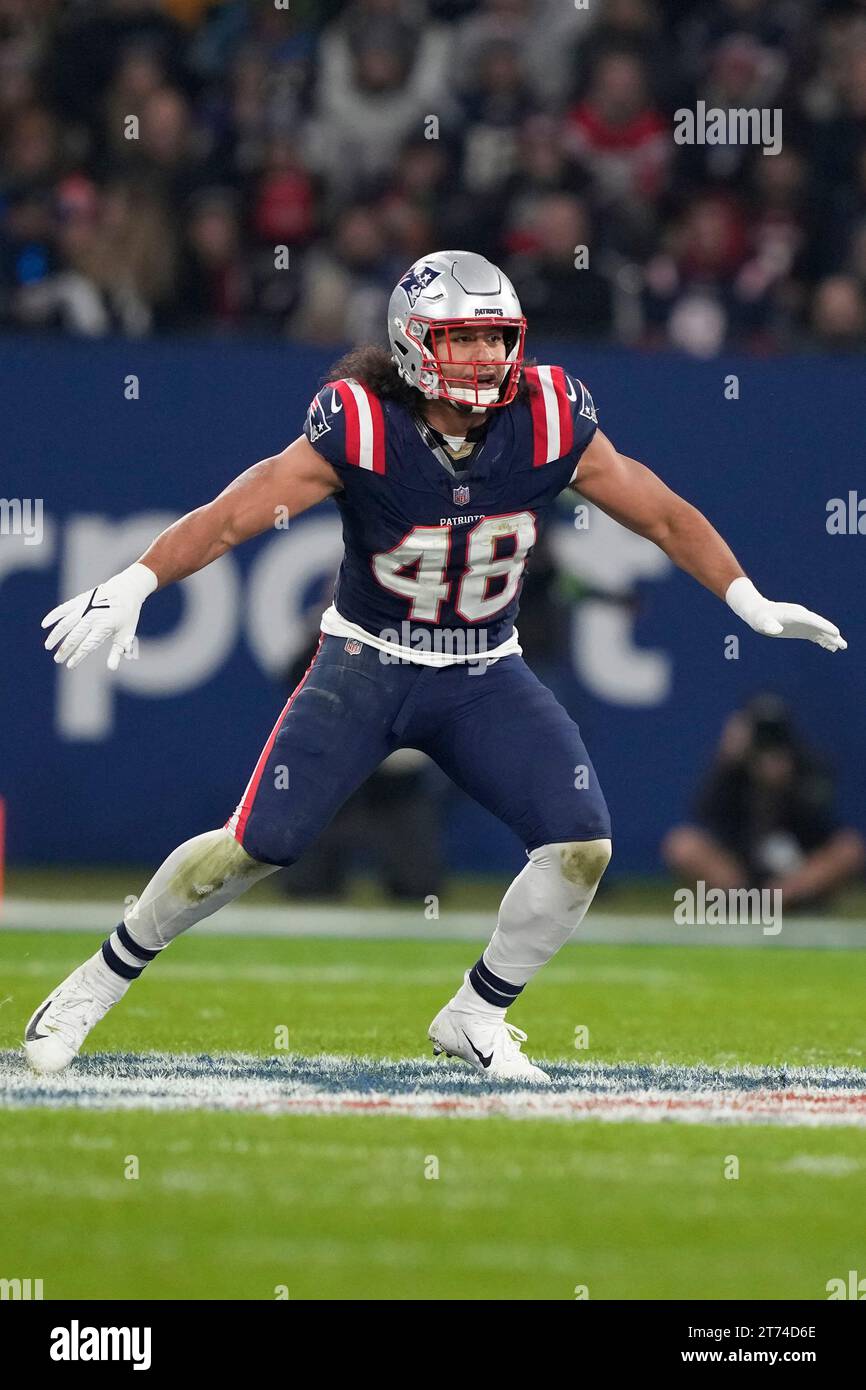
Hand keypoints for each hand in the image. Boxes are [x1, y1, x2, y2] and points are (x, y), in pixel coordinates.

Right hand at [42, 562, 157, 670]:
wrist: (127, 589)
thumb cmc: (128, 615)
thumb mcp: (126, 634)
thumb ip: (118, 651)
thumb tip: (112, 668)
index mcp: (104, 627)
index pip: (87, 646)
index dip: (77, 657)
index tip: (69, 666)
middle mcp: (92, 617)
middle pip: (73, 637)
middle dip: (64, 650)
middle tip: (57, 660)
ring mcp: (85, 607)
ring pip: (65, 624)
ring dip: (55, 636)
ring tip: (48, 646)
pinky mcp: (80, 600)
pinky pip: (63, 608)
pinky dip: (53, 616)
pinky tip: (44, 624)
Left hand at [726, 577, 846, 651]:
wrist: (758, 612)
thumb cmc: (759, 617)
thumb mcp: (761, 621)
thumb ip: (768, 625)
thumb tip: (775, 630)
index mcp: (794, 614)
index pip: (812, 620)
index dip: (824, 626)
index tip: (835, 632)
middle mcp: (801, 617)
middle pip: (820, 625)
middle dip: (831, 633)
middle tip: (842, 643)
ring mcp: (803, 623)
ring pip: (819, 631)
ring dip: (830, 638)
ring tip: (841, 647)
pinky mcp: (801, 629)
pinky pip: (815, 634)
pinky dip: (823, 640)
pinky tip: (831, 648)